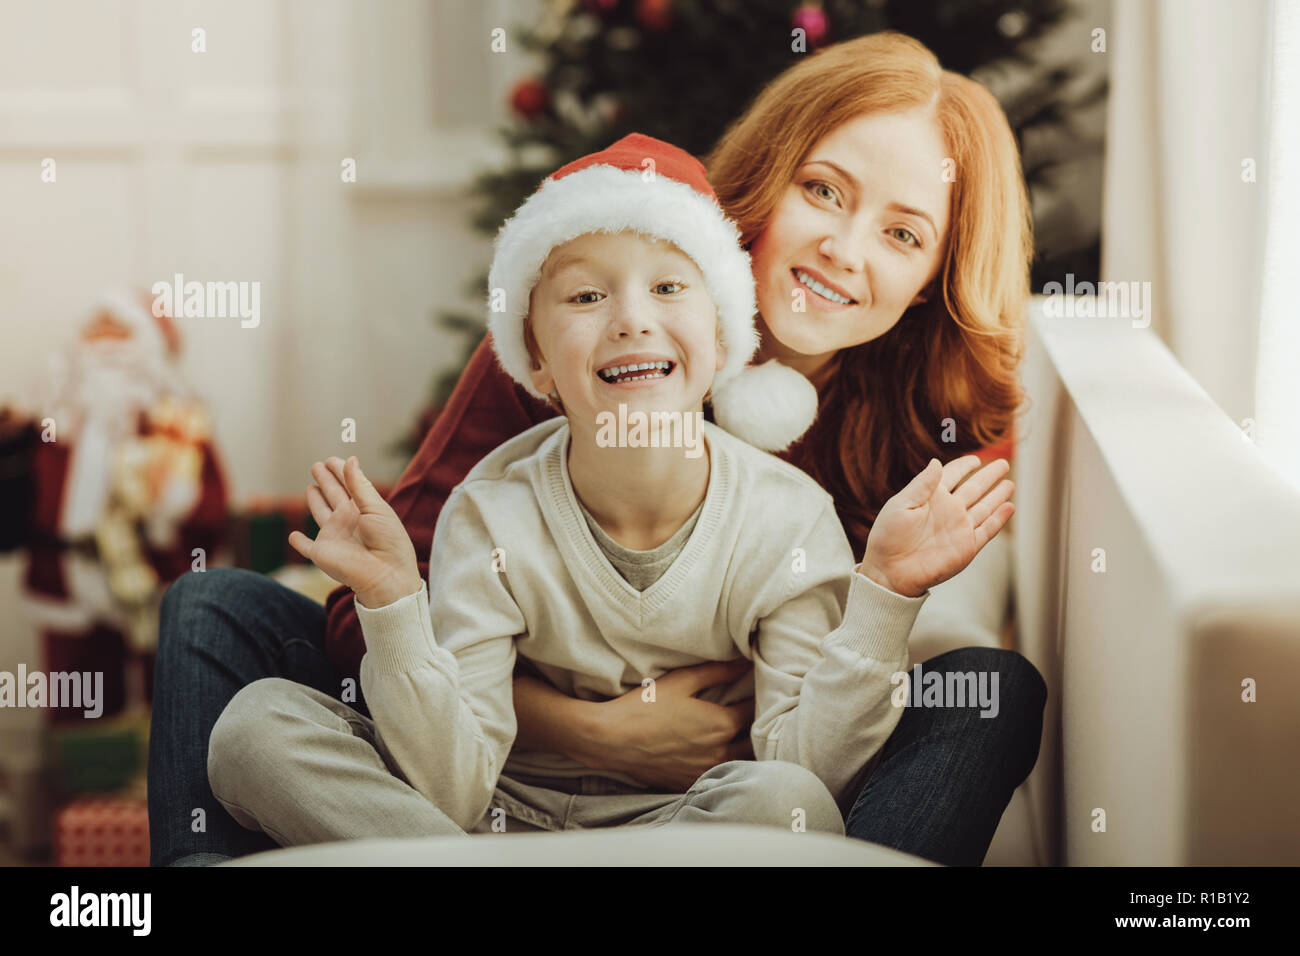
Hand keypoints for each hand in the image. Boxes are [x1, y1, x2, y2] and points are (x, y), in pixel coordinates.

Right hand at [287, 456, 422, 608]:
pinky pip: (306, 547)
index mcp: (363, 509)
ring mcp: (334, 537)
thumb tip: (350, 459)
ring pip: (320, 514)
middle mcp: (348, 521)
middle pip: (333, 495)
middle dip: (326, 480)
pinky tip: (294, 536)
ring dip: (315, 501)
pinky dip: (299, 543)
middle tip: (317, 465)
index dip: (340, 471)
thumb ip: (359, 485)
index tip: (333, 459)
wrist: (385, 575)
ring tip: (311, 487)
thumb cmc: (388, 541)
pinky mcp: (322, 554)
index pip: (349, 485)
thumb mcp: (376, 508)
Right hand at [594, 658, 755, 792]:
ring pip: (738, 762)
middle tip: (752, 713)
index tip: (756, 690)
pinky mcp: (688, 783)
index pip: (755, 712)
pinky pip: (716, 775)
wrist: (611, 739)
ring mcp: (704, 771)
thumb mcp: (682, 680)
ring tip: (737, 733)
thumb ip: (717, 672)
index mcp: (721, 725)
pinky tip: (711, 752)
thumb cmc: (645, 706)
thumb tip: (744, 663)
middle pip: (754, 743)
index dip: (758, 699)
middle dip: (757, 728)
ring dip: (742, 748)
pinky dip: (721, 764)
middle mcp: (719, 753)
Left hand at [859, 455, 1013, 597]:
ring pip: (984, 507)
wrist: (891, 571)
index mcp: (930, 497)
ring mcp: (959, 528)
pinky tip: (1009, 507)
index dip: (964, 466)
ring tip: (1010, 483)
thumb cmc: (889, 537)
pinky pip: (987, 530)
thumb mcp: (901, 505)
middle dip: (988, 476)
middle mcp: (948, 510)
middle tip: (1003, 463)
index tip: (975, 459)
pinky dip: (999, 519)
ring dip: (997, 495)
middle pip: (974, 488)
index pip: (952, 475)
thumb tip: (936, 462)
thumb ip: (922, 484)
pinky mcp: (967, 546)